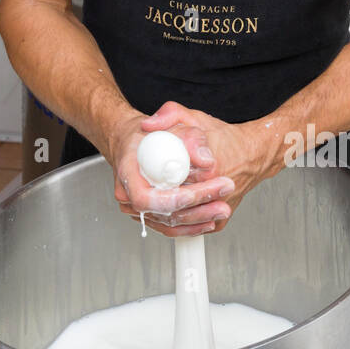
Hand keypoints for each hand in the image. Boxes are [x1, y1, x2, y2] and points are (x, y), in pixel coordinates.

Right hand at [105, 110, 233, 237]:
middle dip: (196, 207)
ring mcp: (136, 208)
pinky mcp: (148, 215)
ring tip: (222, 209)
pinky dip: (191, 225)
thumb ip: (189, 135)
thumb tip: (206, 159)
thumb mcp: (171, 122)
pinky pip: (169, 226)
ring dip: (199, 219)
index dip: (171, 200)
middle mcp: (127, 194)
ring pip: (168, 223)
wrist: (135, 143)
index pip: (145, 197)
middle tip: (222, 193)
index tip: (194, 195)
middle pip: (162, 212)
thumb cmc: (149, 134)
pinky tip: (210, 220)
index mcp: (127, 169)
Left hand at [125, 102, 293, 234]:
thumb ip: (170, 114)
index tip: (144, 178)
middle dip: (154, 201)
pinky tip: (167, 210)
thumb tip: (148, 125)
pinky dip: (178, 221)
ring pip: (181, 222)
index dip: (151, 184)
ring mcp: (218, 210)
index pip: (169, 185)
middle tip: (143, 190)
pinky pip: (193, 226)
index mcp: (208, 170)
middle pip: (173, 206)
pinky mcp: (219, 220)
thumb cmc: (225, 137)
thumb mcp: (195, 118)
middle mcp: (216, 195)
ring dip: (162, 215)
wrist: (253, 154)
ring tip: (151, 201)